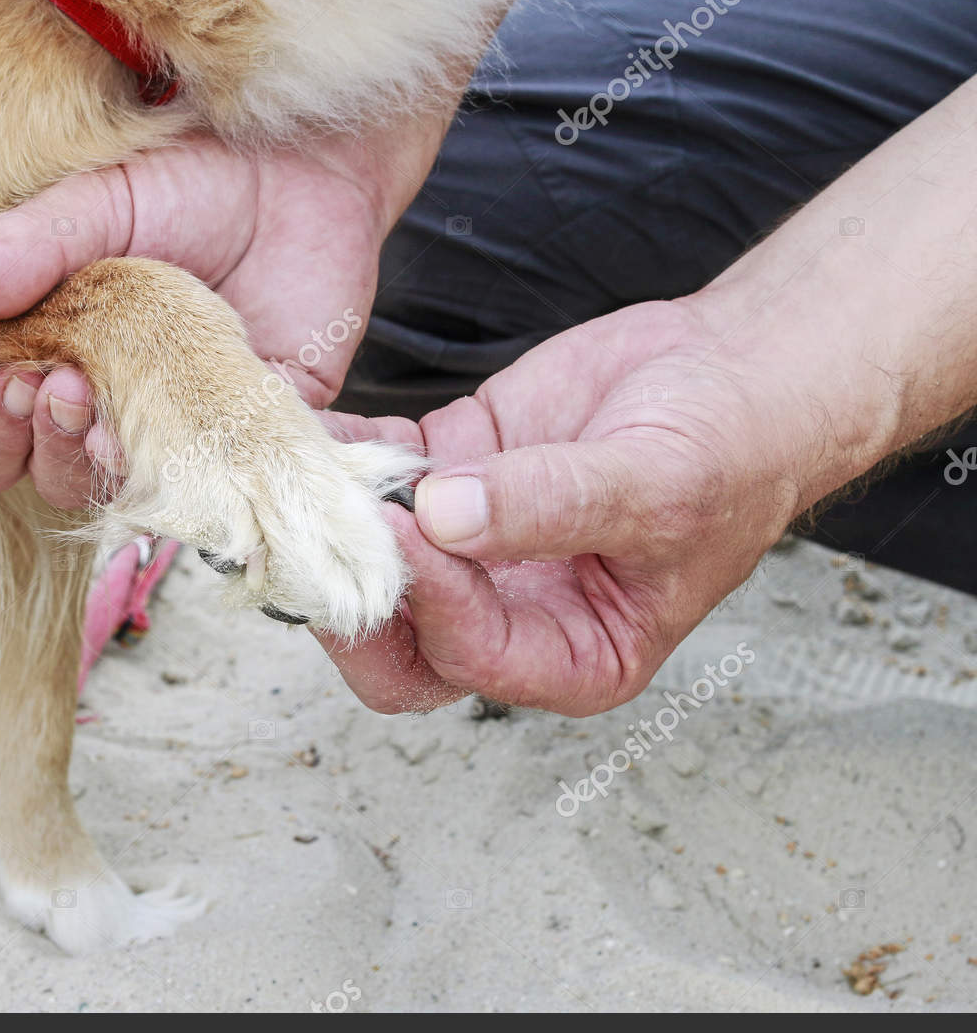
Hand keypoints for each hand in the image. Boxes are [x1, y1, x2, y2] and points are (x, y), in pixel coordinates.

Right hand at [0, 118, 444, 504]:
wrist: (301, 168)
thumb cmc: (189, 183)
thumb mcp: (100, 202)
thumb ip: (30, 245)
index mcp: (48, 359)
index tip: (8, 380)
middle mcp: (107, 409)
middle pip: (47, 476)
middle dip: (42, 448)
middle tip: (60, 391)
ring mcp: (179, 430)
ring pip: (123, 494)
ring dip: (107, 466)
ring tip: (109, 416)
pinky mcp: (253, 434)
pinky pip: (231, 484)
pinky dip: (215, 477)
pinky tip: (199, 444)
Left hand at [315, 300, 807, 716]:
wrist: (732, 372)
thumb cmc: (729, 451)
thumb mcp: (655, 487)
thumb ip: (550, 506)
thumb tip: (444, 517)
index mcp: (572, 656)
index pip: (471, 659)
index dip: (434, 601)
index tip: (413, 527)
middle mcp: (508, 615)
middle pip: (397, 643)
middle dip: (353, 594)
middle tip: (324, 531)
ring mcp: (469, 548)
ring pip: (374, 557)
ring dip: (334, 520)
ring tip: (300, 470)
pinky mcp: (446, 477)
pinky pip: (377, 478)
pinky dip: (342, 456)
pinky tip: (313, 426)